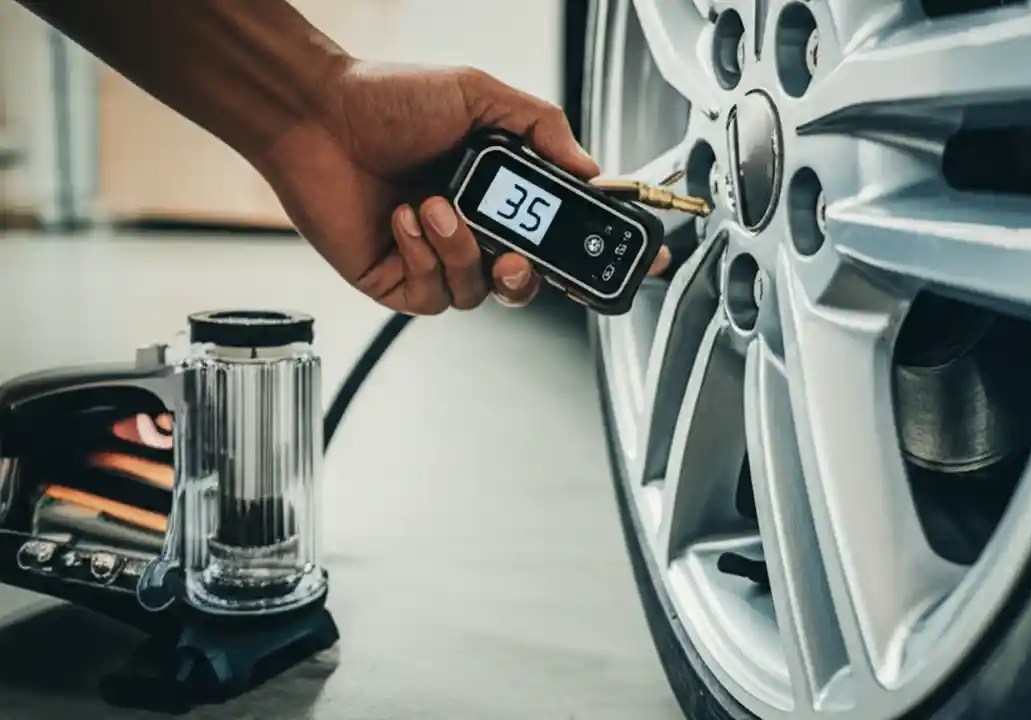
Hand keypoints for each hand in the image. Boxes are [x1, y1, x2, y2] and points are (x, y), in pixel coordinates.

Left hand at [257, 61, 670, 313]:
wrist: (316, 116)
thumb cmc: (388, 99)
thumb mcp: (479, 96)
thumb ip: (541, 128)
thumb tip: (588, 166)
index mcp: (500, 194)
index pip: (560, 237)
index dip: (597, 256)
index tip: (639, 263)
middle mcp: (473, 230)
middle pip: (529, 283)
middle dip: (531, 277)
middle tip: (516, 257)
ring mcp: (435, 258)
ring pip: (481, 293)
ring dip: (461, 251)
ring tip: (431, 204)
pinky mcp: (397, 281)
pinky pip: (435, 296)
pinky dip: (425, 257)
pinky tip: (403, 218)